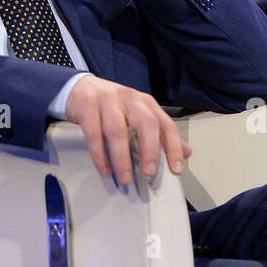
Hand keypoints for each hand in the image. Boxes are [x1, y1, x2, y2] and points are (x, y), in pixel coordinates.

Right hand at [64, 75, 192, 184]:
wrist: (80, 87)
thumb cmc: (113, 106)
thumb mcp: (138, 115)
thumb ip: (160, 133)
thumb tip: (187, 153)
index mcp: (146, 103)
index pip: (166, 125)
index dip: (173, 148)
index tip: (176, 170)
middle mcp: (130, 99)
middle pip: (145, 123)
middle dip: (149, 150)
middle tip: (149, 173)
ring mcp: (108, 101)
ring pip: (117, 130)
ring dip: (122, 158)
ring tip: (125, 179)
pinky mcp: (87, 106)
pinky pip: (94, 133)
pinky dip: (99, 155)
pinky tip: (104, 170)